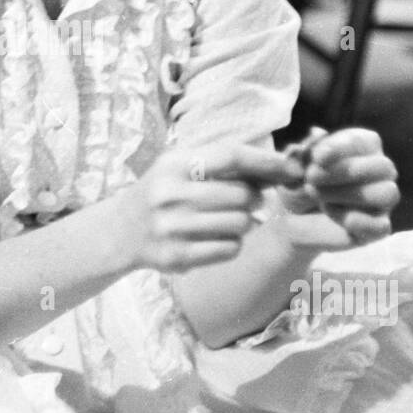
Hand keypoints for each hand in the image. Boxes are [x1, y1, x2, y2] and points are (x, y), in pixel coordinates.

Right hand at [121, 142, 304, 273]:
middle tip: (244, 201)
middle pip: (242, 195)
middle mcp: (171, 194)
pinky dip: (232, 244)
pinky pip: (230, 249)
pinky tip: (215, 238)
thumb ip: (224, 164)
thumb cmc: (162, 192)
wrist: (120, 231)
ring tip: (225, 219)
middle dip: (252, 199)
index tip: (292, 168)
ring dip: (243, 223)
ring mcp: (172, 228)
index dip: (266, 161)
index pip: (232, 156)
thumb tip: (279, 167)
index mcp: (174, 164)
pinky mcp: (177, 257)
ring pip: (240, 224)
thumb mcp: (181, 167)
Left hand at [284, 128, 399, 246]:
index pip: (363, 141)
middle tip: (311, 178)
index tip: (317, 157)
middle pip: (384, 166)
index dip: (341, 148)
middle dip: (345, 171)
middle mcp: (380, 171)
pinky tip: (330, 213)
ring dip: (350, 193)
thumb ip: (296, 154)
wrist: (291, 217)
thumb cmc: (296, 183)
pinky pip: (381, 226)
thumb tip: (310, 139)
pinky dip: (356, 221)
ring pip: (388, 193)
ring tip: (317, 194)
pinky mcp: (377, 228)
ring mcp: (382, 201)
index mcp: (362, 146)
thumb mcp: (289, 167)